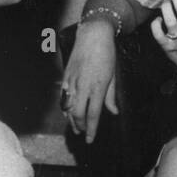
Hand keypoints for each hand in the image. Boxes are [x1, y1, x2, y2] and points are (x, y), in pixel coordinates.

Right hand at [61, 20, 119, 143]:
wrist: (93, 36)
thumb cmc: (107, 55)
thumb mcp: (113, 76)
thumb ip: (111, 97)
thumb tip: (113, 112)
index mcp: (98, 87)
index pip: (93, 115)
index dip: (92, 130)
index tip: (90, 140)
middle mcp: (84, 86)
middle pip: (78, 114)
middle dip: (80, 126)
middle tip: (84, 133)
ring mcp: (73, 81)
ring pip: (68, 107)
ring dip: (71, 120)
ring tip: (76, 127)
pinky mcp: (66, 76)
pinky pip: (63, 97)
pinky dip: (65, 107)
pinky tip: (67, 113)